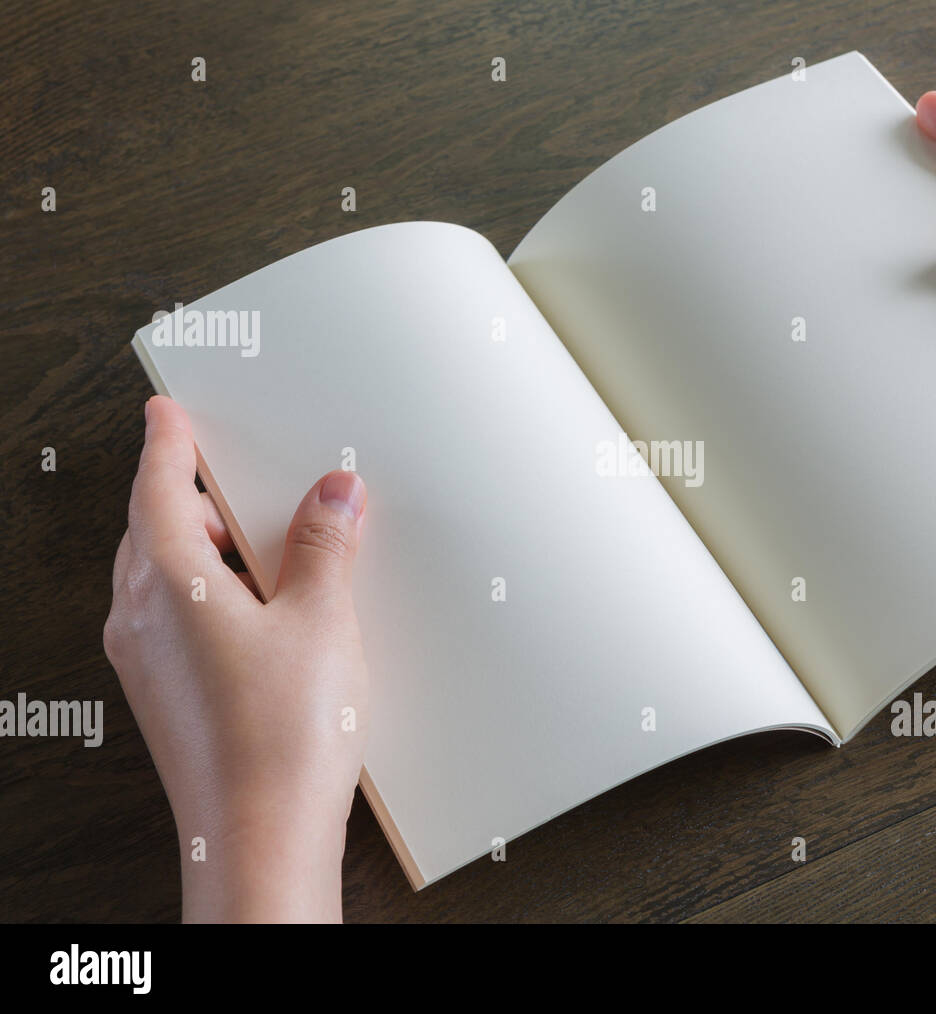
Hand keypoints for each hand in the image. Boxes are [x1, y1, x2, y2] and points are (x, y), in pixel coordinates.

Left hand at [103, 395, 368, 921]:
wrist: (261, 838)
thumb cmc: (280, 738)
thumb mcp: (321, 619)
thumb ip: (325, 546)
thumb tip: (333, 495)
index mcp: (169, 584)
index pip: (156, 488)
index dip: (166, 444)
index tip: (166, 415)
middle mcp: (142, 620)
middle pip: (149, 532)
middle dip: (181, 495)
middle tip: (221, 473)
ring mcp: (148, 665)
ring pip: (158, 579)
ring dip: (196, 548)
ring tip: (256, 544)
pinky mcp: (166, 699)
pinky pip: (172, 620)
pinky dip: (202, 595)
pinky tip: (257, 614)